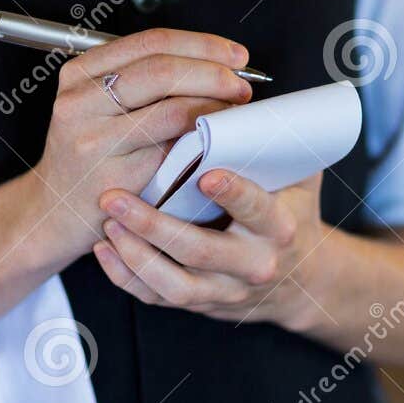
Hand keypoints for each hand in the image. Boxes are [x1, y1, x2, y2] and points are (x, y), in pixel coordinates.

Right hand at [0, 30, 252, 318]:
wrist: (56, 213)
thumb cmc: (88, 159)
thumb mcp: (98, 108)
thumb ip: (141, 84)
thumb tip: (214, 66)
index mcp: (79, 74)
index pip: (150, 42)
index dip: (201, 44)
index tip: (234, 54)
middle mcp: (79, 102)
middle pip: (162, 69)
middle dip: (214, 72)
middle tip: (241, 82)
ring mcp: (92, 140)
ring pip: (171, 108)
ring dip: (214, 105)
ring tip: (235, 108)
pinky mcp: (112, 175)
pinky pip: (171, 149)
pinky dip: (201, 137)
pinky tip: (216, 135)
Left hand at [91, 170, 326, 331]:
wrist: (299, 280)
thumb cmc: (290, 212)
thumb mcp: (299, 180)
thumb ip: (278, 147)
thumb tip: (246, 100)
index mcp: (279, 228)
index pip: (257, 210)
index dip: (234, 193)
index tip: (205, 175)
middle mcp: (254, 264)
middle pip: (201, 251)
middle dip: (154, 226)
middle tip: (115, 198)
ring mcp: (225, 290)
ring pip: (174, 284)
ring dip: (135, 255)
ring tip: (107, 223)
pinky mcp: (200, 303)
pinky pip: (157, 297)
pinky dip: (126, 276)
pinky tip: (104, 249)